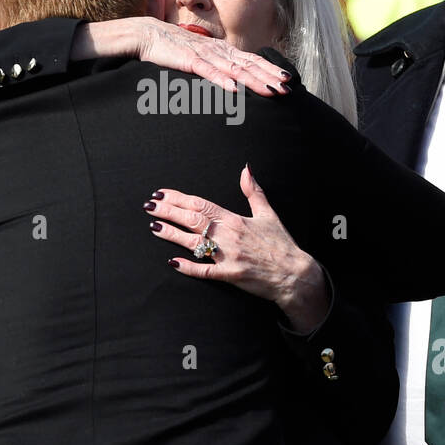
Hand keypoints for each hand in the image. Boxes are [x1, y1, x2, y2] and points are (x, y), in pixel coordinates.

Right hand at [74, 17, 290, 96]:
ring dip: (253, 80)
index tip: (286, 81)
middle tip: (287, 88)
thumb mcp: (193, 57)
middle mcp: (214, 49)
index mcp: (217, 49)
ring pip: (232, 68)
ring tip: (270, 90)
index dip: (267, 70)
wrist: (140, 33)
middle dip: (268, 76)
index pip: (248, 60)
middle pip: (247, 64)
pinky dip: (220, 79)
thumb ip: (210, 65)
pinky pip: (206, 70)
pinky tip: (233, 88)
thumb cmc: (166, 47)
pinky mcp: (185, 58)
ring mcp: (201, 53)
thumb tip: (227, 79)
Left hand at [144, 165, 329, 332]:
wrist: (294, 273)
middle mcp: (229, 235)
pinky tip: (172, 262)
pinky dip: (188, 267)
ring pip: (193, 243)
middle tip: (150, 206)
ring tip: (154, 227)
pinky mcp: (230, 275)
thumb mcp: (268, 213)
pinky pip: (205, 271)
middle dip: (168, 211)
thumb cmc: (281, 245)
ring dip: (172, 234)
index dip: (179, 198)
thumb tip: (245, 169)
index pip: (201, 204)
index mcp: (235, 219)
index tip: (162, 194)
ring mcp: (228, 256)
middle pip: (193, 219)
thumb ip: (253, 191)